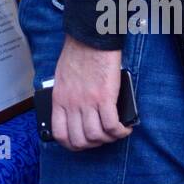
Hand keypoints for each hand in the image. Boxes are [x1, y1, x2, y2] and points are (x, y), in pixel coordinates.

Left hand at [49, 34, 133, 151]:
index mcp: (59, 99)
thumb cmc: (78, 54)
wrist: (90, 38)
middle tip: (102, 138)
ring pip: (97, 136)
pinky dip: (120, 131)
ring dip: (109, 139)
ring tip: (116, 132)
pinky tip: (125, 127)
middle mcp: (72, 104)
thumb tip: (76, 113)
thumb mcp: (62, 78)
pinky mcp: (105, 97)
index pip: (60, 134)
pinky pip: (112, 125)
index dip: (73, 144)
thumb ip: (67, 97)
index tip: (83, 142)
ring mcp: (88, 102)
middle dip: (93, 144)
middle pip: (80, 140)